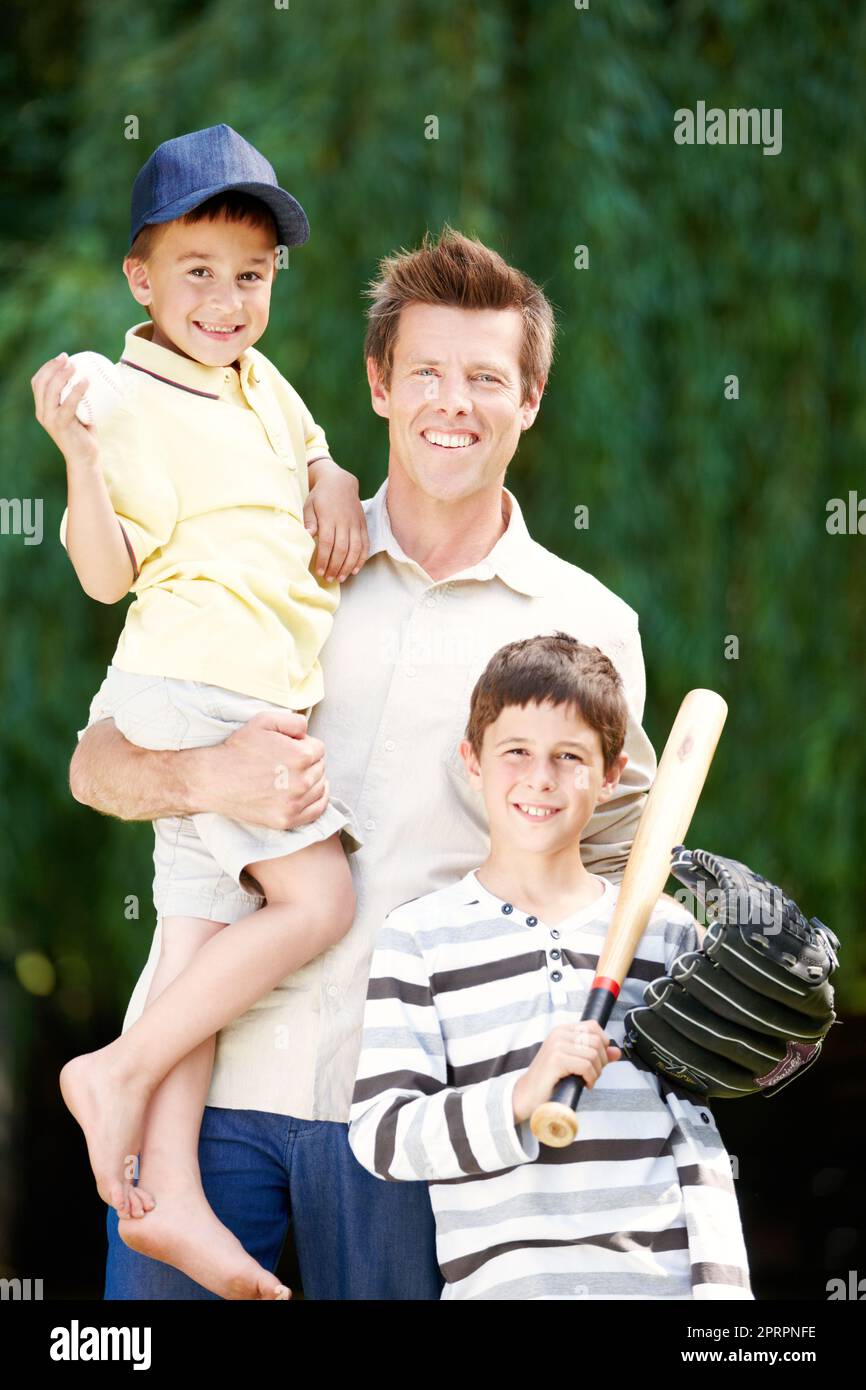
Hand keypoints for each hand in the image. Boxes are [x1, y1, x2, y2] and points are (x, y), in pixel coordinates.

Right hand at [31, 352, 97, 468]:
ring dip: (62, 375)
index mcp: (43, 408)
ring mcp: (50, 418)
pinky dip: (76, 390)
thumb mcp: (80, 414)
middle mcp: (42, 412)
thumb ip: (79, 398)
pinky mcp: (61, 424)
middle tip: (67, 357)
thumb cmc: (84, 435)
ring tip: (75, 366)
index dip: (47, 367)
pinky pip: (68, 403)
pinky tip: (86, 381)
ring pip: (51, 390)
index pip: (38, 383)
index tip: (62, 358)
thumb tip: (93, 377)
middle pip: (41, 383)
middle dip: (52, 366)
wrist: (84, 458)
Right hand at [193, 710, 330, 828]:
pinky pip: (317, 810)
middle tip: (285, 762)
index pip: (319, 748)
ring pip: (320, 787)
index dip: (303, 745)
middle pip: (320, 767)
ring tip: (291, 776)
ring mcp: (294, 803)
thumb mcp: (264, 721)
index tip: (288, 748)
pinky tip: (308, 792)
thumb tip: (308, 733)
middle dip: (308, 762)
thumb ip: (294, 720)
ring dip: (311, 780)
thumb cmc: (238, 749)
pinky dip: (317, 800)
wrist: (213, 779)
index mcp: (301, 755)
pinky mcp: (286, 820)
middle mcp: (302, 781)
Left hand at [302, 457, 368, 581]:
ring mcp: (355, 524)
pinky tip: (355, 569)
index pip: (327, 543)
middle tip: (329, 578)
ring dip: (348, 566)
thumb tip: (308, 534)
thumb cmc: (321, 496)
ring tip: (341, 577)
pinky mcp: (363, 526)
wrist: (340, 482)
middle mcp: (344, 522)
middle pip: (342, 549)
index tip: (319, 571)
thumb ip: (309, 520)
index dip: (324, 559)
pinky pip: (365, 544)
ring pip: (355, 549)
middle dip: (335, 566)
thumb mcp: (309, 505)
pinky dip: (361, 558)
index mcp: (329, 518)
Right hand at [512, 1020, 621, 1124]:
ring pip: (593, 1054)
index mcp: (562, 1030)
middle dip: (601, 1061)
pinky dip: (590, 1078)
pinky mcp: (557, 1060)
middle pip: (597, 1041)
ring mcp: (557, 1045)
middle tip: (592, 1074)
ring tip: (587, 1080)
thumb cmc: (550, 1079)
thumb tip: (617, 1052)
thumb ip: (596, 1054)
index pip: (593, 1026)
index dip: (603, 1043)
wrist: (527, 1094)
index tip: (598, 1060)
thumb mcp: (574, 1062)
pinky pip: (586, 1066)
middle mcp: (559, 1034)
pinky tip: (584, 1084)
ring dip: (596, 1072)